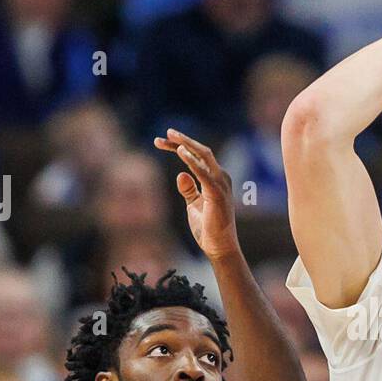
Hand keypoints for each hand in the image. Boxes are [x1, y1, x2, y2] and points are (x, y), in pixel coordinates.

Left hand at [154, 129, 240, 260]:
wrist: (220, 248)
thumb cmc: (209, 229)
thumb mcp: (194, 205)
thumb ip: (189, 190)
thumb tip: (181, 174)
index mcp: (216, 180)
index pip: (197, 157)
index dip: (179, 147)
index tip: (160, 142)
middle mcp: (221, 178)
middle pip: (202, 151)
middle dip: (183, 140)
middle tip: (166, 132)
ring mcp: (221, 185)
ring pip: (204, 156)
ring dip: (186, 144)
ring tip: (170, 136)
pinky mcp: (217, 193)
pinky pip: (203, 172)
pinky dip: (192, 160)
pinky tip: (180, 152)